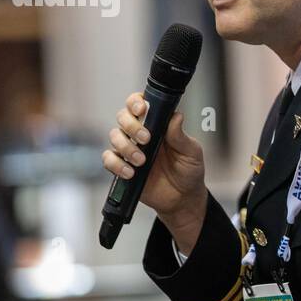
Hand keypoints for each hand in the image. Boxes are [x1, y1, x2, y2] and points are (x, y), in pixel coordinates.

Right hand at [102, 92, 206, 251]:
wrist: (183, 198)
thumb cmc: (189, 170)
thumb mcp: (191, 152)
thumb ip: (180, 136)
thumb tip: (176, 115)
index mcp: (157, 124)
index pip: (140, 104)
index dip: (136, 102)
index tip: (142, 109)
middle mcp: (140, 133)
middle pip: (123, 117)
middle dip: (131, 125)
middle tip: (146, 140)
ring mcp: (130, 149)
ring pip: (114, 136)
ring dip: (126, 147)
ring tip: (142, 161)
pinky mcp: (122, 167)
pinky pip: (109, 159)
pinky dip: (116, 164)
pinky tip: (131, 173)